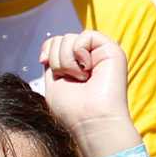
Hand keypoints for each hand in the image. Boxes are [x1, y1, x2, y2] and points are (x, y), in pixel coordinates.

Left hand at [37, 31, 135, 146]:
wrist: (92, 121)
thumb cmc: (73, 110)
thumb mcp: (53, 84)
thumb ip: (52, 62)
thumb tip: (50, 47)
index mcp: (76, 66)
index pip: (56, 43)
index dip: (48, 49)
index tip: (44, 62)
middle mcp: (89, 57)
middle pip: (60, 39)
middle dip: (57, 60)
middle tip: (72, 79)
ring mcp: (100, 53)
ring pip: (70, 37)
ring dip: (67, 61)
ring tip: (82, 78)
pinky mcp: (111, 49)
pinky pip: (86, 35)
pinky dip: (80, 52)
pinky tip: (88, 70)